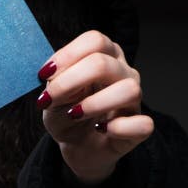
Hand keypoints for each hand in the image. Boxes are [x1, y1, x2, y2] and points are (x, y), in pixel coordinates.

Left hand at [35, 30, 153, 183]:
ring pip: (129, 90)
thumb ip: (55, 81)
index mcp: (105, 56)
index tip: (44, 74)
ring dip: (94, 104)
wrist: (75, 146)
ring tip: (74, 115)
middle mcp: (123, 73)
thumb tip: (55, 74)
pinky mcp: (139, 128)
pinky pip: (143, 124)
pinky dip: (118, 129)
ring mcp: (134, 100)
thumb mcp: (53, 95)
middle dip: (70, 81)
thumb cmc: (66, 115)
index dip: (67, 56)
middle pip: (103, 63)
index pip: (95, 41)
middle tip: (51, 99)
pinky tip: (101, 129)